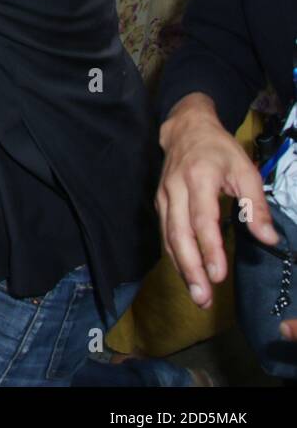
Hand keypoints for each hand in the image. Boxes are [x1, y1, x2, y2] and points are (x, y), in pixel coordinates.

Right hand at [156, 93, 278, 309]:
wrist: (184, 130)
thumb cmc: (219, 151)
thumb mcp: (245, 170)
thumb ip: (255, 205)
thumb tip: (268, 238)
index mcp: (200, 179)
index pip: (202, 219)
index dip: (209, 248)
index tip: (218, 274)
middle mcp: (176, 190)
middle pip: (179, 234)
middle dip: (191, 268)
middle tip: (203, 297)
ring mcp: (163, 198)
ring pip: (169, 238)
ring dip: (182, 269)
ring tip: (198, 295)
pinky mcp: (159, 205)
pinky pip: (165, 235)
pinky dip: (175, 258)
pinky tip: (187, 276)